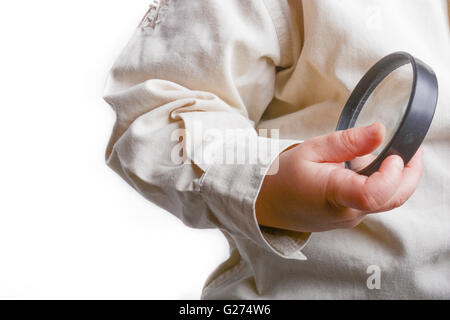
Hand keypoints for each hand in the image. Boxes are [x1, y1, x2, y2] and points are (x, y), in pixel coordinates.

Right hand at [255, 123, 423, 232]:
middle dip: (410, 173)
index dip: (392, 174)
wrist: (266, 203)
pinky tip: (361, 168)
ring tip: (372, 154)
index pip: (374, 194)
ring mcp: (350, 219)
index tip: (394, 153)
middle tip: (411, 149)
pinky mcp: (349, 218)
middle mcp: (346, 213)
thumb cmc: (282, 176)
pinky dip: (379, 183)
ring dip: (393, 177)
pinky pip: (374, 202)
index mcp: (333, 195)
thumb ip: (346, 141)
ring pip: (387, 200)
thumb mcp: (310, 150)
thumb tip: (380, 131)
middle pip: (393, 198)